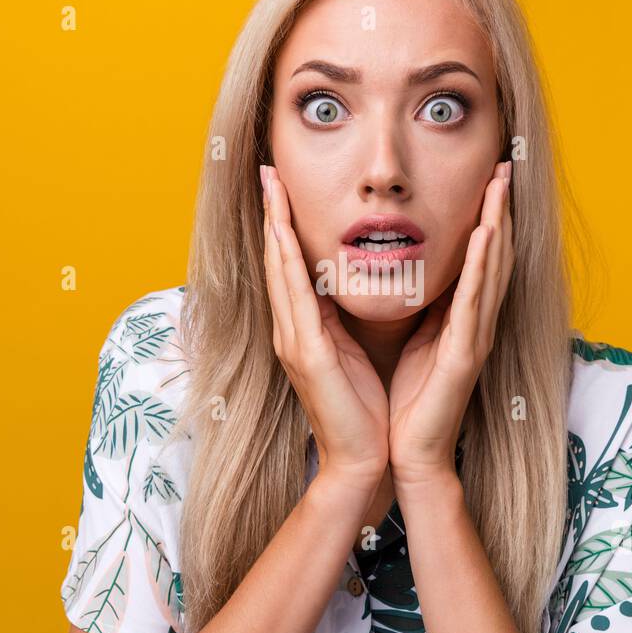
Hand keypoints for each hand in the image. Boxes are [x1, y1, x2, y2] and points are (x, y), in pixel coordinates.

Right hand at [261, 164, 389, 487]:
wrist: (363, 462)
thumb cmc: (364, 411)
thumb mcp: (353, 354)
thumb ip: (343, 322)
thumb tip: (348, 287)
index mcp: (304, 331)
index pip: (290, 266)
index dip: (283, 224)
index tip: (281, 186)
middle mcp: (291, 331)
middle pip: (276, 260)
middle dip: (271, 213)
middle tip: (267, 170)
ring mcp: (294, 343)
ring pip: (279, 271)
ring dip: (275, 225)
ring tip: (272, 186)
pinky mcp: (308, 356)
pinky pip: (296, 298)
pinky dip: (289, 261)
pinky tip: (286, 234)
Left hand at [387, 161, 513, 492]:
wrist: (399, 455)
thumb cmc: (401, 403)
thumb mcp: (406, 339)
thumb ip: (415, 306)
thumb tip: (400, 268)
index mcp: (457, 319)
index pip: (475, 257)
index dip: (485, 216)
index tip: (485, 176)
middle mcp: (473, 323)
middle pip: (492, 254)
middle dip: (498, 208)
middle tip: (503, 164)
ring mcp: (472, 338)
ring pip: (490, 269)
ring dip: (497, 223)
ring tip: (501, 183)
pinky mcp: (463, 355)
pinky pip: (474, 302)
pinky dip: (482, 265)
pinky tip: (487, 233)